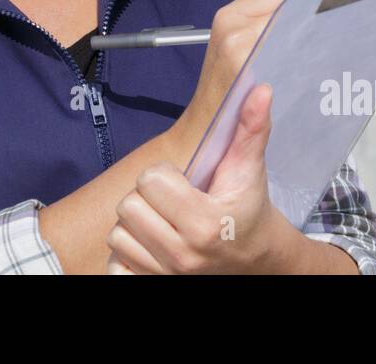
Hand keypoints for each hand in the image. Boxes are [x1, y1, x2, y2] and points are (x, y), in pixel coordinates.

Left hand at [106, 81, 286, 273]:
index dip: (164, 175)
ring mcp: (167, 276)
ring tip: (163, 222)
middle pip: (128, 207)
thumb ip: (250, 128)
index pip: (150, 181)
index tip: (185, 182)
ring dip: (135, 225)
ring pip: (118, 235)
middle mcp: (184, 255)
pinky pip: (115, 266)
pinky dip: (126, 255)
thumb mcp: (250, 169)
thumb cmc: (247, 208)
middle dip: (147, 197)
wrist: (256, 260)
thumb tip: (260, 89)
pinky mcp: (153, 286)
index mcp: (204, 223)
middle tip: (172, 201)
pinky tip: (151, 245)